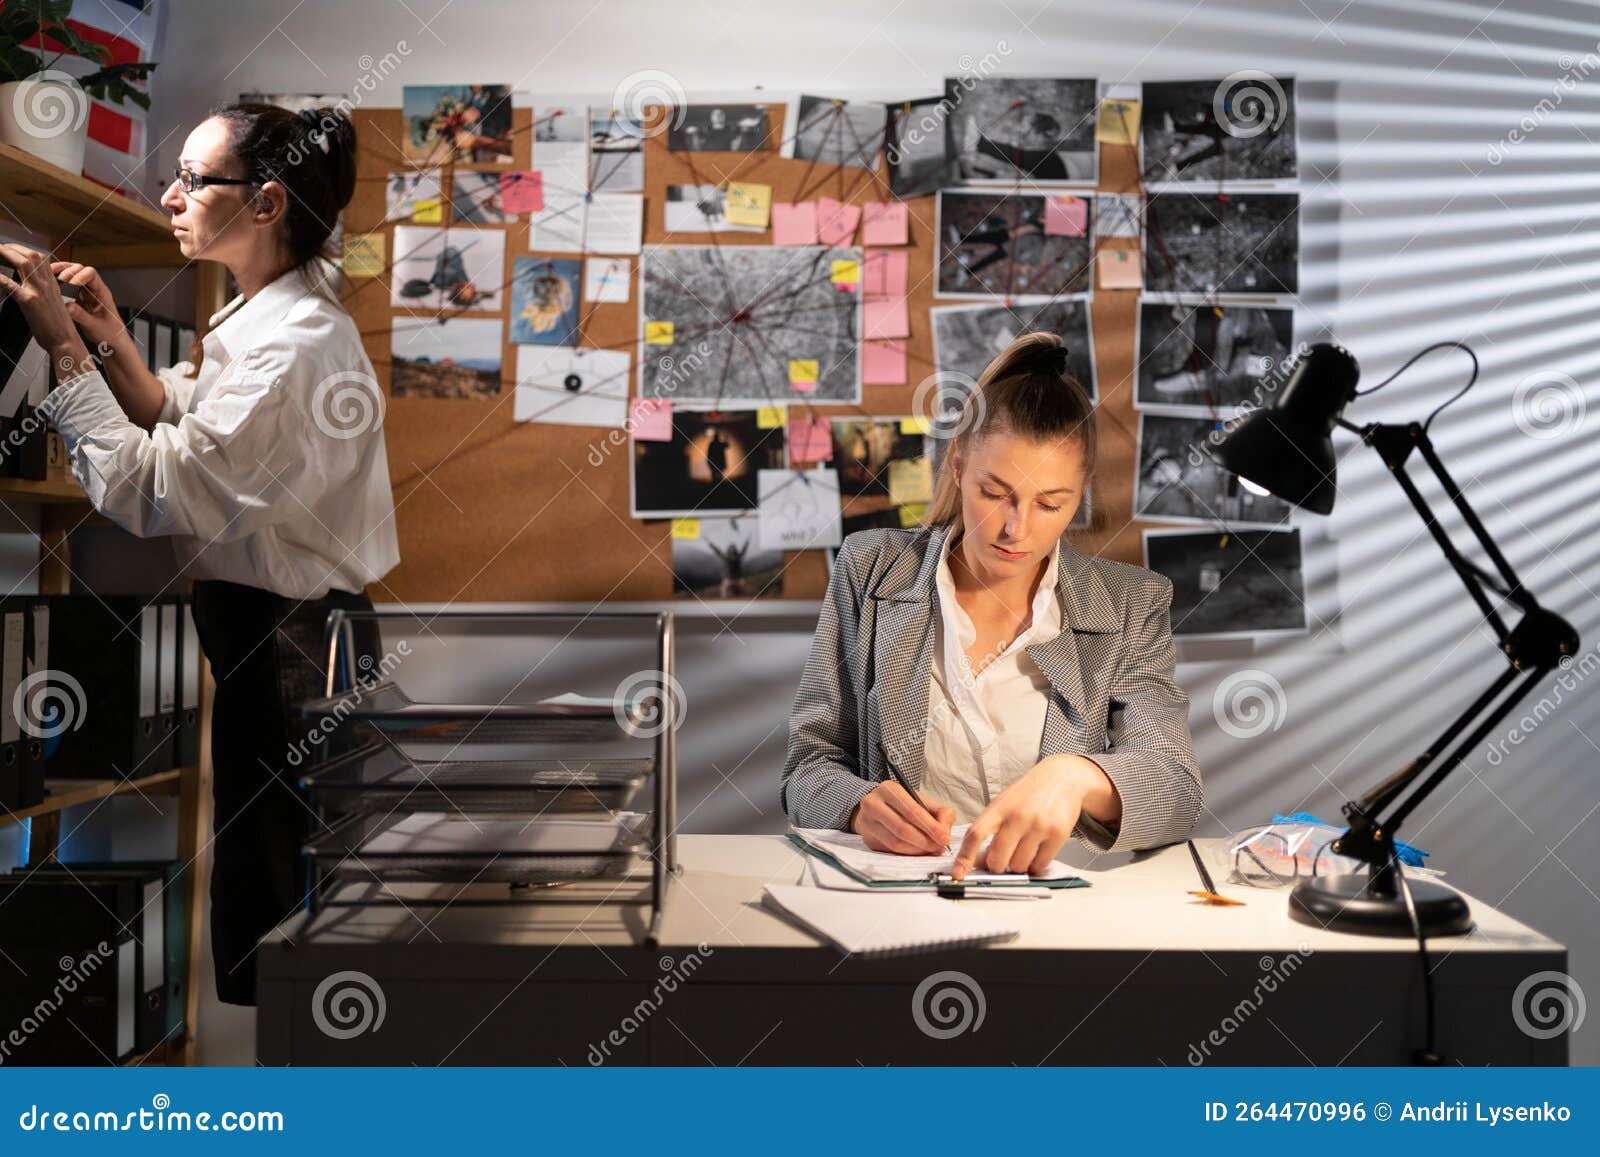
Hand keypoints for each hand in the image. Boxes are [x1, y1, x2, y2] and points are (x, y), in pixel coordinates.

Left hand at [0, 243, 82, 359]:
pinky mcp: (29, 301)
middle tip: (1, 248)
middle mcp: (47, 284)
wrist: (65, 341)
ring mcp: (39, 291)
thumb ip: (43, 293)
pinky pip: (10, 284)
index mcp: (53, 285)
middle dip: (12, 248)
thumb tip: (28, 287)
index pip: (40, 259)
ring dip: (6, 254)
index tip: (13, 250)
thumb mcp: (53, 305)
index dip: (24, 250)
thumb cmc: (58, 328)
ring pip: (23, 263)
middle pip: (31, 256)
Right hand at [50, 261, 125, 350]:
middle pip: (79, 270)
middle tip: (55, 282)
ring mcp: (85, 293)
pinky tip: (49, 287)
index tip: (68, 285)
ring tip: (47, 277)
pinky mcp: (78, 299)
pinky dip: (58, 285)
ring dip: (59, 275)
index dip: (77, 276)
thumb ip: (81, 316)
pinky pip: (67, 287)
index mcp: (102, 292)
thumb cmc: (110, 334)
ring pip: (71, 276)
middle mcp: (94, 289)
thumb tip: (67, 306)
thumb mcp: (95, 326)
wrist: (113, 342)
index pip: (90, 273)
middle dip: (65, 272)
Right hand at [850, 781, 955, 855]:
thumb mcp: (921, 800)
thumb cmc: (903, 804)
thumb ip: (940, 813)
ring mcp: (867, 822)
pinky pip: (891, 851)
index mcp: (889, 789)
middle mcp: (873, 804)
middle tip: (939, 847)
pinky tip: (918, 851)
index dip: (931, 827)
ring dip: (917, 850)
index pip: (912, 811)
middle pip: (902, 829)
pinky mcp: (868, 839)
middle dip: (925, 841)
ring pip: (896, 843)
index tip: (944, 838)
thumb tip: (945, 833)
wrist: (875, 806)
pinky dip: (908, 854)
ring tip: (930, 850)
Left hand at [952, 755, 1116, 878]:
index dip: (964, 857)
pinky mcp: (1058, 834)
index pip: (976, 834)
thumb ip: (990, 829)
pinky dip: (1035, 865)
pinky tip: (1036, 852)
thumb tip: (978, 861)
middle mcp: (1018, 816)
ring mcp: (1038, 825)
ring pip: (1018, 866)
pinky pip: (1040, 865)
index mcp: (999, 808)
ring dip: (1017, 865)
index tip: (958, 874)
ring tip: (1022, 850)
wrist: (1062, 777)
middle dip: (996, 866)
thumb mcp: (1004, 804)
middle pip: (997, 858)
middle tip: (1001, 859)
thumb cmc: (1029, 793)